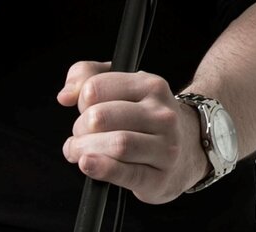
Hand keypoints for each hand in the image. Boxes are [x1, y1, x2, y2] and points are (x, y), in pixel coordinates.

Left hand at [57, 61, 207, 204]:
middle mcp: (161, 114)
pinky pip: (128, 174)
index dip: (80, 100)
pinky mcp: (160, 178)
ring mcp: (165, 147)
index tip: (82, 108)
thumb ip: (86, 76)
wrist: (189, 147)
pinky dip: (102, 169)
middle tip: (78, 135)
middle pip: (101, 117)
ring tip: (77, 151)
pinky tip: (87, 164)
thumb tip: (65, 95)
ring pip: (116, 144)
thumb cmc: (144, 114)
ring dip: (85, 149)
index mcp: (150, 85)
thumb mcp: (121, 85)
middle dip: (79, 128)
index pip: (96, 87)